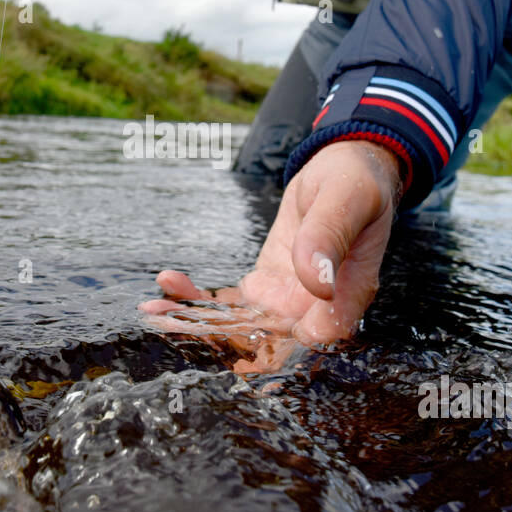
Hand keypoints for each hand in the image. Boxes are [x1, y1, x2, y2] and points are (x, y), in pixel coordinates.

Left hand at [140, 141, 402, 370]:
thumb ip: (329, 237)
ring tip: (156, 309)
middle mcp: (316, 307)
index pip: (316, 338)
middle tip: (173, 322)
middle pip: (269, 344)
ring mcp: (287, 301)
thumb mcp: (346, 198)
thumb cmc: (356, 180)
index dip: (280, 343)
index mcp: (347, 293)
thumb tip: (316, 283)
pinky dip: (198, 300)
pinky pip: (229, 305)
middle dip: (219, 340)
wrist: (345, 167)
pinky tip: (168, 283)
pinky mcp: (265, 288)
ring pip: (240, 329)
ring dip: (198, 324)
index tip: (239, 326)